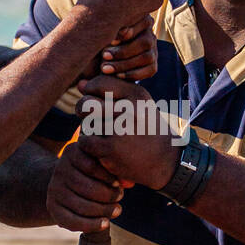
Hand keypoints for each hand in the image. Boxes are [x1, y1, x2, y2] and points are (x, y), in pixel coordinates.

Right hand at [47, 139, 125, 232]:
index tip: (119, 184)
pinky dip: (91, 225)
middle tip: (120, 197)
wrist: (70, 181)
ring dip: (103, 210)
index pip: (91, 166)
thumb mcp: (101, 162)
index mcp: (72, 152)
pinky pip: (72, 220)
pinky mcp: (53, 207)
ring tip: (116, 210)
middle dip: (107, 195)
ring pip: (81, 205)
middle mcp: (60, 170)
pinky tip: (105, 223)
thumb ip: (114, 168)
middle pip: (86, 187)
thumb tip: (128, 183)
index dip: (107, 177)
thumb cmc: (94, 170)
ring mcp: (54, 189)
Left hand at [76, 76, 180, 190]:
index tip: (103, 103)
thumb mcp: (137, 104)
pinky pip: (85, 141)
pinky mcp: (110, 149)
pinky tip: (102, 150)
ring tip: (107, 137)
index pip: (99, 83)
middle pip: (86, 103)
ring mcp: (118, 130)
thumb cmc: (146, 129)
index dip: (93, 92)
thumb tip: (80, 84)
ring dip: (91, 132)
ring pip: (85, 124)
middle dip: (86, 111)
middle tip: (97, 120)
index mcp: (136, 94)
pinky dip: (90, 147)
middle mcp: (128, 109)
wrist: (165, 161)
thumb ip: (110, 90)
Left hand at [79, 14, 156, 83]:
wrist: (97, 62)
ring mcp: (153, 50)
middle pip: (145, 42)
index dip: (128, 31)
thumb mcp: (98, 33)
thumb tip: (101, 20)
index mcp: (139, 19)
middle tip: (104, 56)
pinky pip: (149, 70)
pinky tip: (117, 76)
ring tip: (105, 68)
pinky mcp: (152, 65)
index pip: (143, 21)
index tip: (111, 39)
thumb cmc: (96, 42)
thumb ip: (102, 26)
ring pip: (146, 57)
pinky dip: (132, 74)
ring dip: (125, 64)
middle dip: (123, 51)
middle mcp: (149, 33)